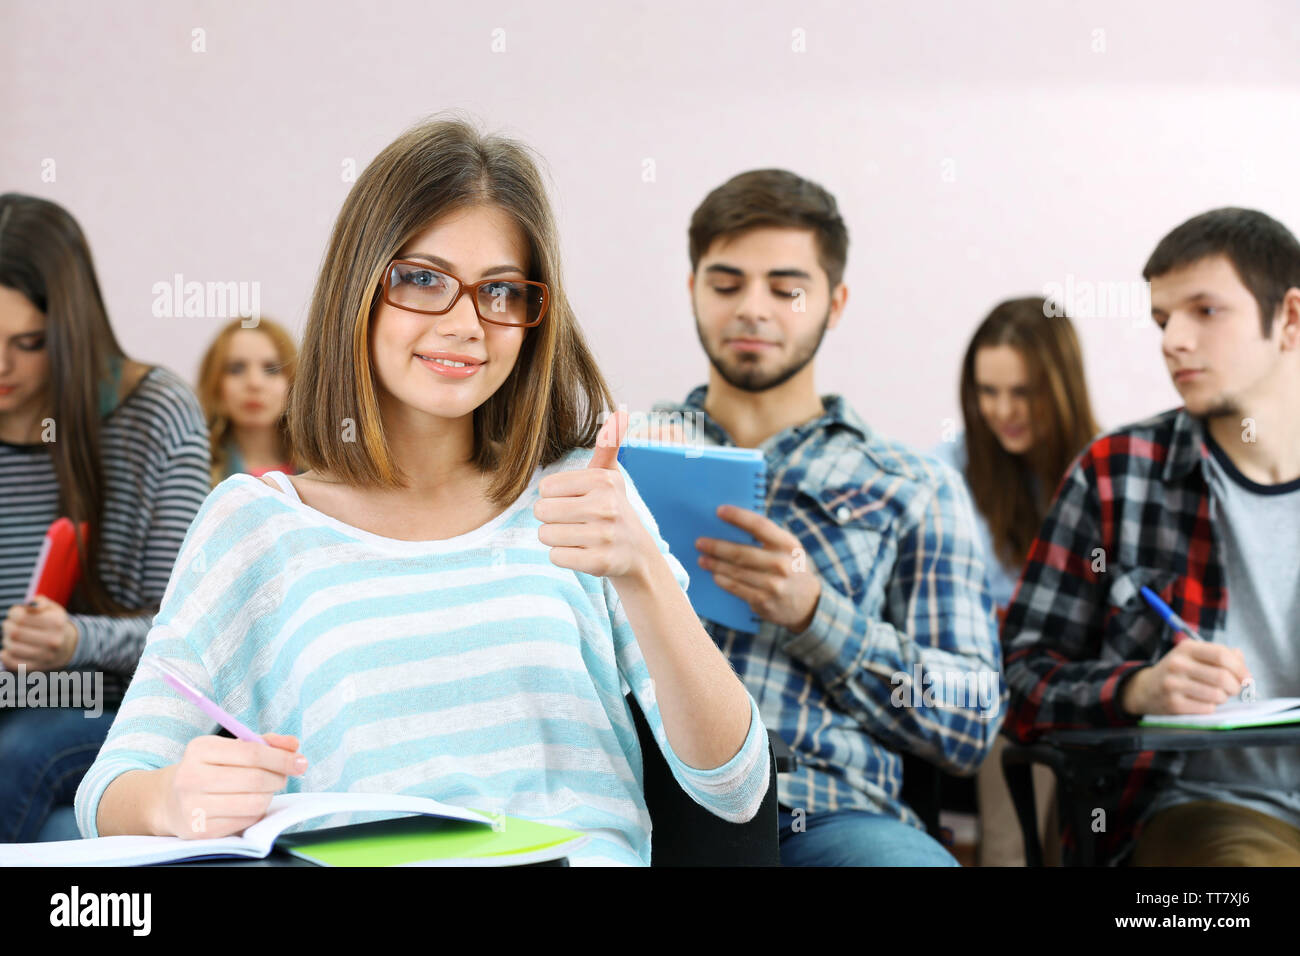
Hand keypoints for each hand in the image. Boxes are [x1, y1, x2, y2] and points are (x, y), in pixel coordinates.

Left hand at [1, 595, 78, 669]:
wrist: (67, 647)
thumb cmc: (54, 624)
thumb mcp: (53, 609)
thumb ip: (40, 602)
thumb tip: (29, 605)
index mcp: (56, 623)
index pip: (21, 617)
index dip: (13, 613)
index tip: (15, 613)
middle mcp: (53, 640)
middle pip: (14, 632)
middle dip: (7, 626)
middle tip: (9, 624)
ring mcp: (45, 656)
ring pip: (12, 648)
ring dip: (6, 640)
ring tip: (10, 637)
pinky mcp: (37, 667)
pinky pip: (13, 663)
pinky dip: (5, 656)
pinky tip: (7, 650)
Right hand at [156, 733, 307, 838]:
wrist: (170, 800)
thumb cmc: (209, 769)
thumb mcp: (230, 748)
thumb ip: (264, 743)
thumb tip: (294, 745)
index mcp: (200, 749)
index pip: (252, 753)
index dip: (282, 758)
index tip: (300, 761)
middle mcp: (191, 777)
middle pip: (255, 778)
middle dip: (278, 777)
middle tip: (282, 776)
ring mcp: (193, 806)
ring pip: (254, 802)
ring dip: (269, 796)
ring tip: (263, 790)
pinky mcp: (200, 830)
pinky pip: (245, 821)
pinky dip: (256, 812)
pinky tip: (247, 804)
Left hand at [534, 408, 656, 580]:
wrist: (637, 554)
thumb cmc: (614, 509)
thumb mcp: (610, 476)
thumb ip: (608, 445)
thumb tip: (620, 412)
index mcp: (603, 481)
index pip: (546, 488)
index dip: (555, 497)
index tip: (576, 502)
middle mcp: (605, 507)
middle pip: (542, 512)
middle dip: (552, 519)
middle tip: (574, 521)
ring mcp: (603, 536)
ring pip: (546, 535)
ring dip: (556, 538)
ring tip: (579, 536)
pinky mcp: (599, 563)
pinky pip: (555, 556)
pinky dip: (564, 557)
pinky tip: (583, 552)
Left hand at [696, 507, 821, 632]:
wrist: (808, 603)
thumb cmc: (791, 568)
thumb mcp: (789, 549)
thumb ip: (767, 537)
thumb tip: (731, 523)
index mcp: (788, 544)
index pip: (760, 526)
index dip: (739, 517)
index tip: (719, 510)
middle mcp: (782, 564)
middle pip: (742, 553)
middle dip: (717, 547)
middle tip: (700, 542)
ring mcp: (773, 584)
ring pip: (736, 572)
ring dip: (715, 565)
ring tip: (702, 559)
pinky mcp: (764, 601)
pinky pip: (737, 588)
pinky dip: (723, 581)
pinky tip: (715, 575)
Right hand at [1120, 639, 1250, 716]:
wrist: (1146, 689)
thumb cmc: (1179, 672)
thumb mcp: (1195, 656)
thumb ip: (1222, 656)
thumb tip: (1244, 669)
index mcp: (1186, 648)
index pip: (1222, 655)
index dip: (1240, 668)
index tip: (1246, 677)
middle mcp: (1178, 664)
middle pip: (1222, 677)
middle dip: (1235, 686)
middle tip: (1233, 689)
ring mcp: (1173, 684)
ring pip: (1217, 695)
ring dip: (1223, 698)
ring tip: (1216, 695)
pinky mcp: (1173, 704)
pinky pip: (1207, 708)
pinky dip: (1211, 707)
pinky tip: (1201, 702)